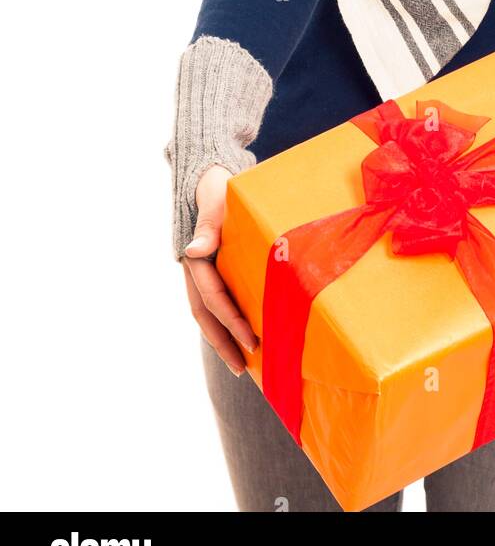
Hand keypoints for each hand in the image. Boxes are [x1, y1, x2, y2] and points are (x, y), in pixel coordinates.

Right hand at [181, 164, 258, 376]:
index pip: (213, 299)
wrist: (208, 176)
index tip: (251, 342)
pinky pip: (216, 301)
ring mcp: (202, 271)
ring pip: (208, 312)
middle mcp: (196, 270)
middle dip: (223, 343)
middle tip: (243, 368)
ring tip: (241, 363)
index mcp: (196, 259)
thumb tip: (192, 252)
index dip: (231, 322)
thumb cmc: (215, 190)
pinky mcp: (212, 269)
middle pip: (205, 315)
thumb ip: (206, 229)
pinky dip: (226, 321)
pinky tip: (240, 336)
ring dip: (222, 338)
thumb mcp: (214, 205)